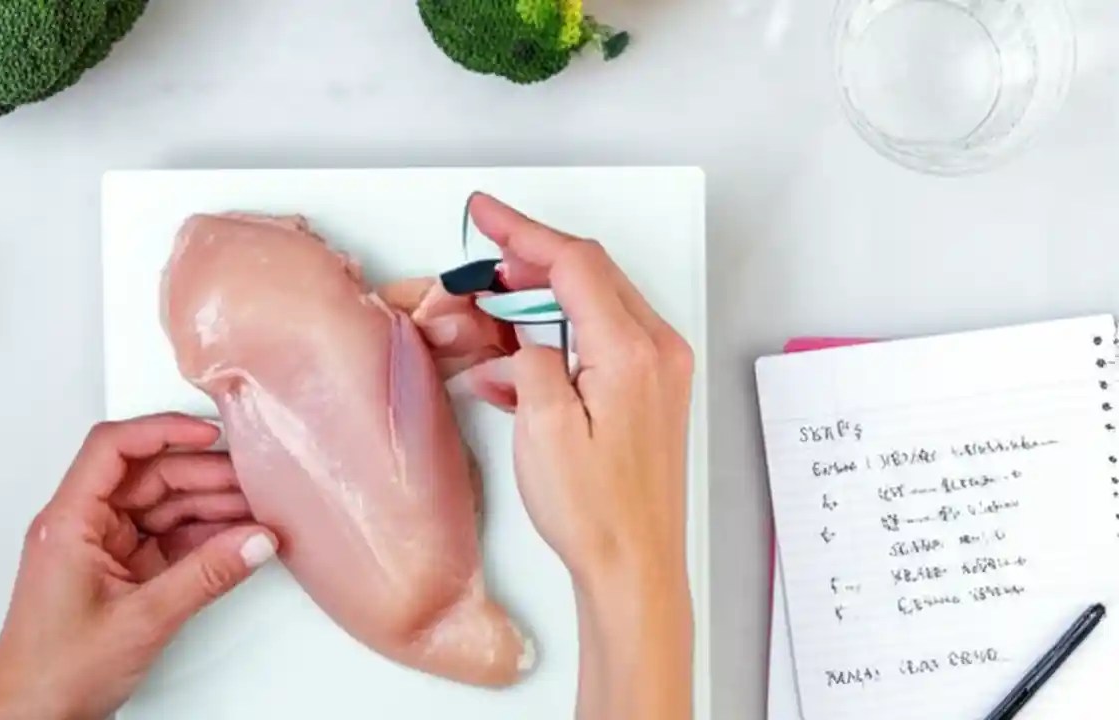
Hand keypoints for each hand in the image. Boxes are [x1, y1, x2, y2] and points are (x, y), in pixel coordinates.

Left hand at [0, 414, 275, 719]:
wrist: (29, 719)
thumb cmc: (53, 674)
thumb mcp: (142, 620)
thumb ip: (206, 576)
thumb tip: (254, 541)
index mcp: (69, 521)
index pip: (114, 448)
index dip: (163, 431)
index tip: (210, 435)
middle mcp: (83, 525)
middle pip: (149, 475)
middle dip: (203, 475)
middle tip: (253, 484)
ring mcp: (102, 547)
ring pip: (162, 505)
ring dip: (209, 506)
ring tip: (255, 511)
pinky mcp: (120, 570)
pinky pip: (167, 538)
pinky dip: (202, 537)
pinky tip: (236, 540)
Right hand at [468, 194, 694, 719]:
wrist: (634, 567)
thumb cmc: (597, 514)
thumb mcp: (543, 431)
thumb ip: (531, 360)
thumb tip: (524, 334)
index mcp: (633, 352)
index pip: (574, 262)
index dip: (522, 232)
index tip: (485, 212)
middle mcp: (656, 350)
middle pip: (586, 274)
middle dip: (526, 265)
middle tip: (477, 274)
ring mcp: (658, 368)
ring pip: (590, 304)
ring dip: (537, 306)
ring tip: (486, 328)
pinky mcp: (651, 389)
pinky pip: (598, 339)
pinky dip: (555, 340)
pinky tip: (515, 368)